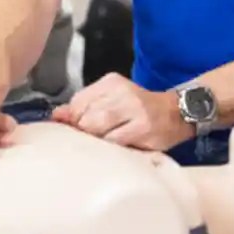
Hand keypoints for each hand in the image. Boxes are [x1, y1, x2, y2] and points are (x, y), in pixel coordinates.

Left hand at [51, 72, 191, 150]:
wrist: (176, 113)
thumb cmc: (139, 108)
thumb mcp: (112, 99)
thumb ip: (85, 106)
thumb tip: (57, 115)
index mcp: (112, 82)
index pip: (79, 101)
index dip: (72, 119)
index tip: (75, 128)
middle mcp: (123, 93)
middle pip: (86, 117)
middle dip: (83, 132)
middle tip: (88, 140)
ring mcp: (134, 111)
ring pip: (99, 130)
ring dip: (95, 141)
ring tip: (101, 145)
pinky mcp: (143, 129)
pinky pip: (115, 143)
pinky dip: (109, 149)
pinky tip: (113, 150)